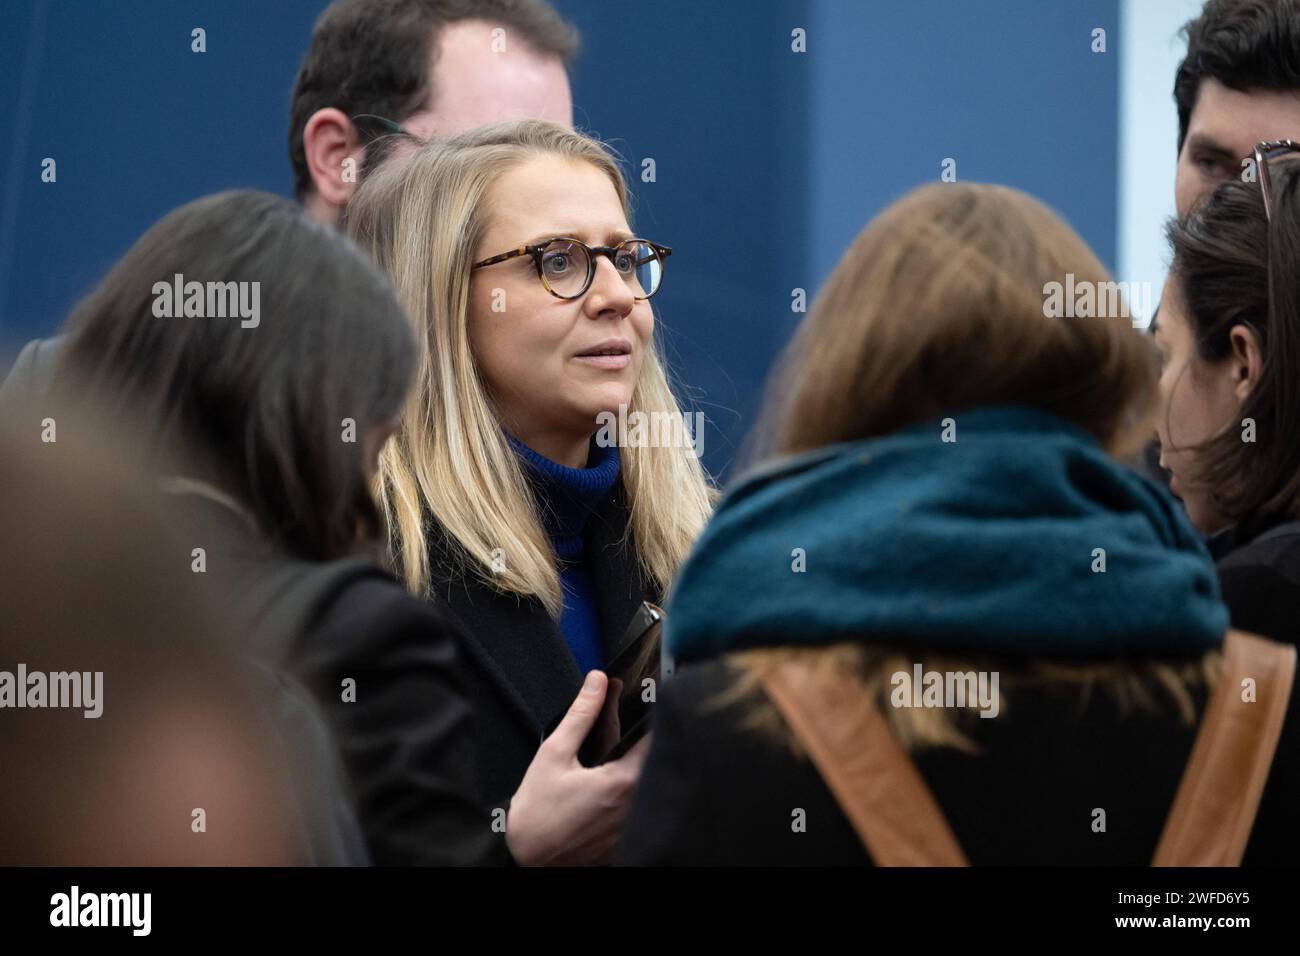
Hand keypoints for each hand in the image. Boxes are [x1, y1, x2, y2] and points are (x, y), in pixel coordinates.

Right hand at [506, 670, 650, 865]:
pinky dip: (628, 787)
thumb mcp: (555, 753)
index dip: (653, 712)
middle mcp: (635, 805)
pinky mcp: (626, 837)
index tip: (647, 697)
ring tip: (609, 750)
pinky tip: (606, 781)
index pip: (655, 738)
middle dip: (639, 736)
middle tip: (619, 721)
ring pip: (644, 781)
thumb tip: (597, 682)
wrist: (527, 857)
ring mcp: (632, 824)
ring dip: (633, 762)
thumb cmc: (537, 810)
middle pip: (650, 758)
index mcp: (623, 781)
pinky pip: (636, 804)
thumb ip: (580, 715)